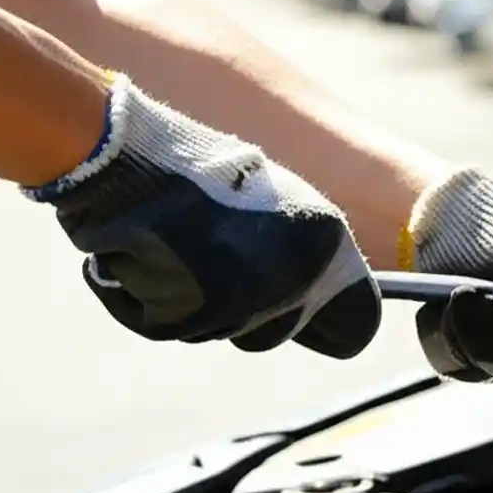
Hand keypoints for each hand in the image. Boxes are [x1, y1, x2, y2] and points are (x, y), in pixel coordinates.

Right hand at [25, 74, 380, 357]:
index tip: (326, 323)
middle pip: (283, 333)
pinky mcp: (190, 322)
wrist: (133, 160)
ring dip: (207, 302)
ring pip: (228, 329)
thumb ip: (304, 254)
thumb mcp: (277, 203)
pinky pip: (175, 325)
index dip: (340, 326)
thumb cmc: (204, 174)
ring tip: (181, 247)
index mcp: (328, 246)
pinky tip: (147, 257)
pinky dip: (156, 300)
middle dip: (259, 313)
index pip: (358, 324)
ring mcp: (243, 307)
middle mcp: (295, 283)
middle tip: (226, 273)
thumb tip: (316, 298)